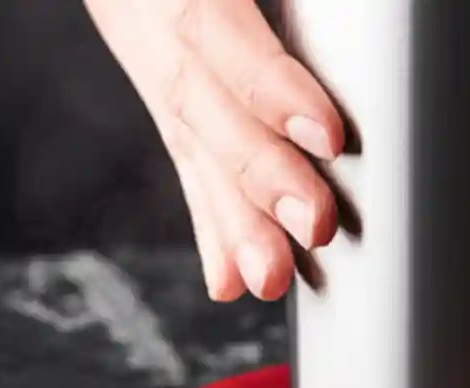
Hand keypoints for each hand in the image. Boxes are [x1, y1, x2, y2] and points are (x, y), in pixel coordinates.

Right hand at [83, 0, 344, 300]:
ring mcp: (144, 43)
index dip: (267, 86)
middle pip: (198, 104)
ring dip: (232, 220)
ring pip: (186, 139)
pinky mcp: (155, 68)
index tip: (326, 135)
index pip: (211, 27)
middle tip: (313, 227)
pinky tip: (228, 278)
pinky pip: (180, 150)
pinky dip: (209, 218)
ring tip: (267, 278)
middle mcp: (144, 13)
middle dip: (258, 175)